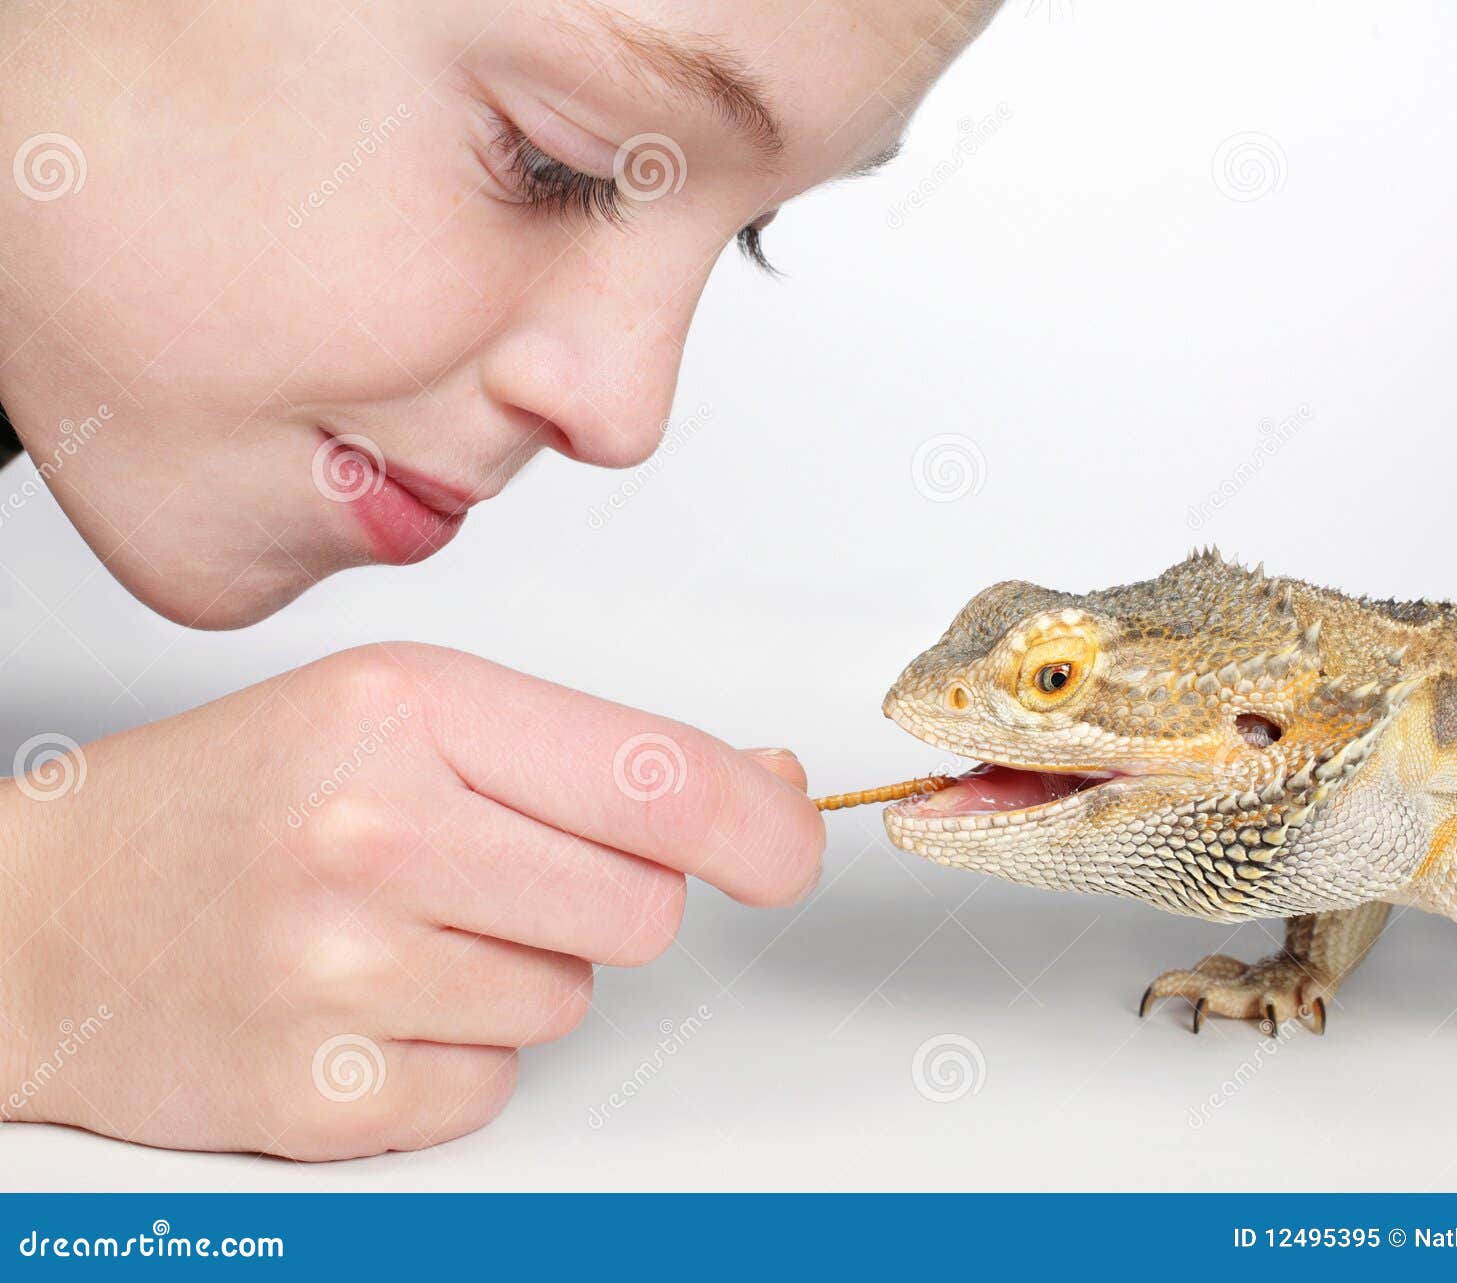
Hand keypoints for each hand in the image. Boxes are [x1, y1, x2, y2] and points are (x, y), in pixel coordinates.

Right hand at [0, 644, 820, 1159]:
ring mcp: (344, 975)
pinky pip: (494, 1085)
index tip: (791, 848)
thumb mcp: (401, 713)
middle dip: (605, 900)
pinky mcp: (328, 1097)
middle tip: (500, 871)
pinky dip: (455, 1052)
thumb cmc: (232, 799)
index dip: (762, 825)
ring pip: (571, 1001)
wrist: (47, 920)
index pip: (657, 780)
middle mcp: (375, 833)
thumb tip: (762, 787)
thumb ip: (587, 754)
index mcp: (407, 709)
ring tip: (400, 928)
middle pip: (642, 909)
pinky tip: (365, 1001)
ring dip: (519, 973)